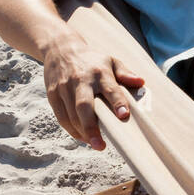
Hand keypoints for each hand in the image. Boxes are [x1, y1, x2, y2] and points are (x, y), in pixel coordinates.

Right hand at [43, 34, 144, 149]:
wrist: (60, 48)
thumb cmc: (92, 60)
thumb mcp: (111, 61)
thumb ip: (126, 73)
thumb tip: (141, 82)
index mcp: (99, 72)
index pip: (110, 88)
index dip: (117, 102)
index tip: (124, 116)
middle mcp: (80, 80)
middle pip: (84, 106)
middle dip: (91, 127)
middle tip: (100, 146)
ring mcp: (64, 88)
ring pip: (71, 115)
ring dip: (82, 132)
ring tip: (96, 144)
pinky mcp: (52, 94)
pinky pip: (61, 117)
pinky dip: (72, 130)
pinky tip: (83, 137)